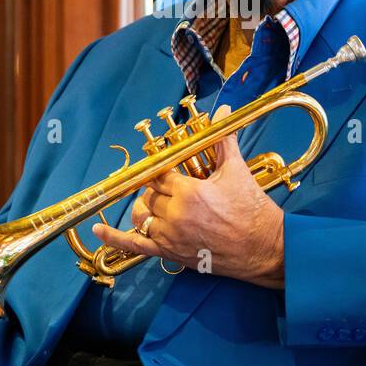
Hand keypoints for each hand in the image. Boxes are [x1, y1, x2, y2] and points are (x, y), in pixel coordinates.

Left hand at [92, 105, 285, 287]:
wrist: (265, 248)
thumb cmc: (253, 210)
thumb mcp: (236, 171)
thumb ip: (223, 139)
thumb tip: (222, 111)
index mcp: (188, 192)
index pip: (160, 173)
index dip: (163, 170)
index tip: (166, 167)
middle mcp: (174, 214)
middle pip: (150, 194)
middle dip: (158, 188)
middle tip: (172, 186)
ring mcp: (170, 236)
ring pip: (141, 215)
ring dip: (145, 207)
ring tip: (156, 202)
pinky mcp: (170, 254)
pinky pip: (135, 246)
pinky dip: (114, 238)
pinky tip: (99, 230)